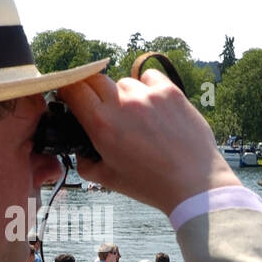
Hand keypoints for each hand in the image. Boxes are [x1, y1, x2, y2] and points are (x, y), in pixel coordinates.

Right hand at [58, 70, 238, 214]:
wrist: (193, 183)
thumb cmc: (150, 185)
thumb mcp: (107, 179)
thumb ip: (84, 162)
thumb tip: (79, 149)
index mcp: (101, 125)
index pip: (73, 88)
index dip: (68, 91)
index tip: (70, 97)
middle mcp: (122, 104)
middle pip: (94, 79)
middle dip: (91, 91)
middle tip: (101, 107)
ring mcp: (147, 95)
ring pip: (123, 82)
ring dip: (122, 94)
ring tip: (134, 117)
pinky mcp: (170, 91)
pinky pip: (148, 77)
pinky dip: (146, 87)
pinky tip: (152, 105)